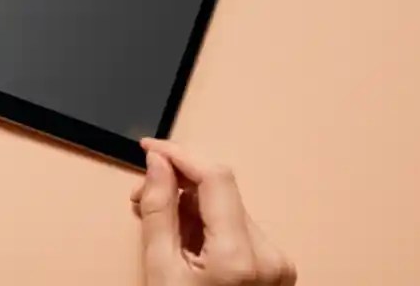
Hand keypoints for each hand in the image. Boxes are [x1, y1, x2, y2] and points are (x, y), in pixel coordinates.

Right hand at [132, 139, 295, 285]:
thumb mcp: (160, 270)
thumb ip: (158, 210)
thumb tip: (157, 165)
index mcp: (240, 257)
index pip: (215, 178)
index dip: (180, 155)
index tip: (152, 148)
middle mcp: (269, 257)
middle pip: (220, 192)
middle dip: (178, 185)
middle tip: (142, 196)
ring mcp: (277, 264)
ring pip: (227, 208)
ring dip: (191, 206)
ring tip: (161, 226)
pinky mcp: (275, 267)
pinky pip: (238, 228)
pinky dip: (208, 225)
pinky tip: (185, 240)